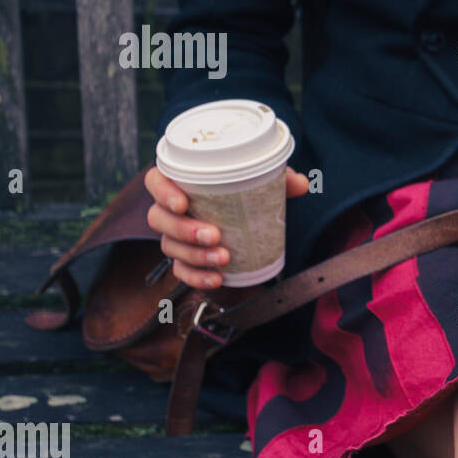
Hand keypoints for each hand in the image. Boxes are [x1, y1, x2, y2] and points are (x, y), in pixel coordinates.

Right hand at [145, 165, 309, 289]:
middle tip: (214, 235)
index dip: (162, 191)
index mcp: (180, 182)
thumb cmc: (244, 192)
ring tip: (224, 258)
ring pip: (170, 247)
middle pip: (159, 219)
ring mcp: (174, 236)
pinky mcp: (184, 259)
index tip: (182, 203)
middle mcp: (170, 209)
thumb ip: (279, 178)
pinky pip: (181, 271)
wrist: (244, 220)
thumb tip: (302, 183)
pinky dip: (197, 278)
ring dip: (195, 255)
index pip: (155, 181)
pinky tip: (217, 279)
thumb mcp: (262, 180)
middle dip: (184, 230)